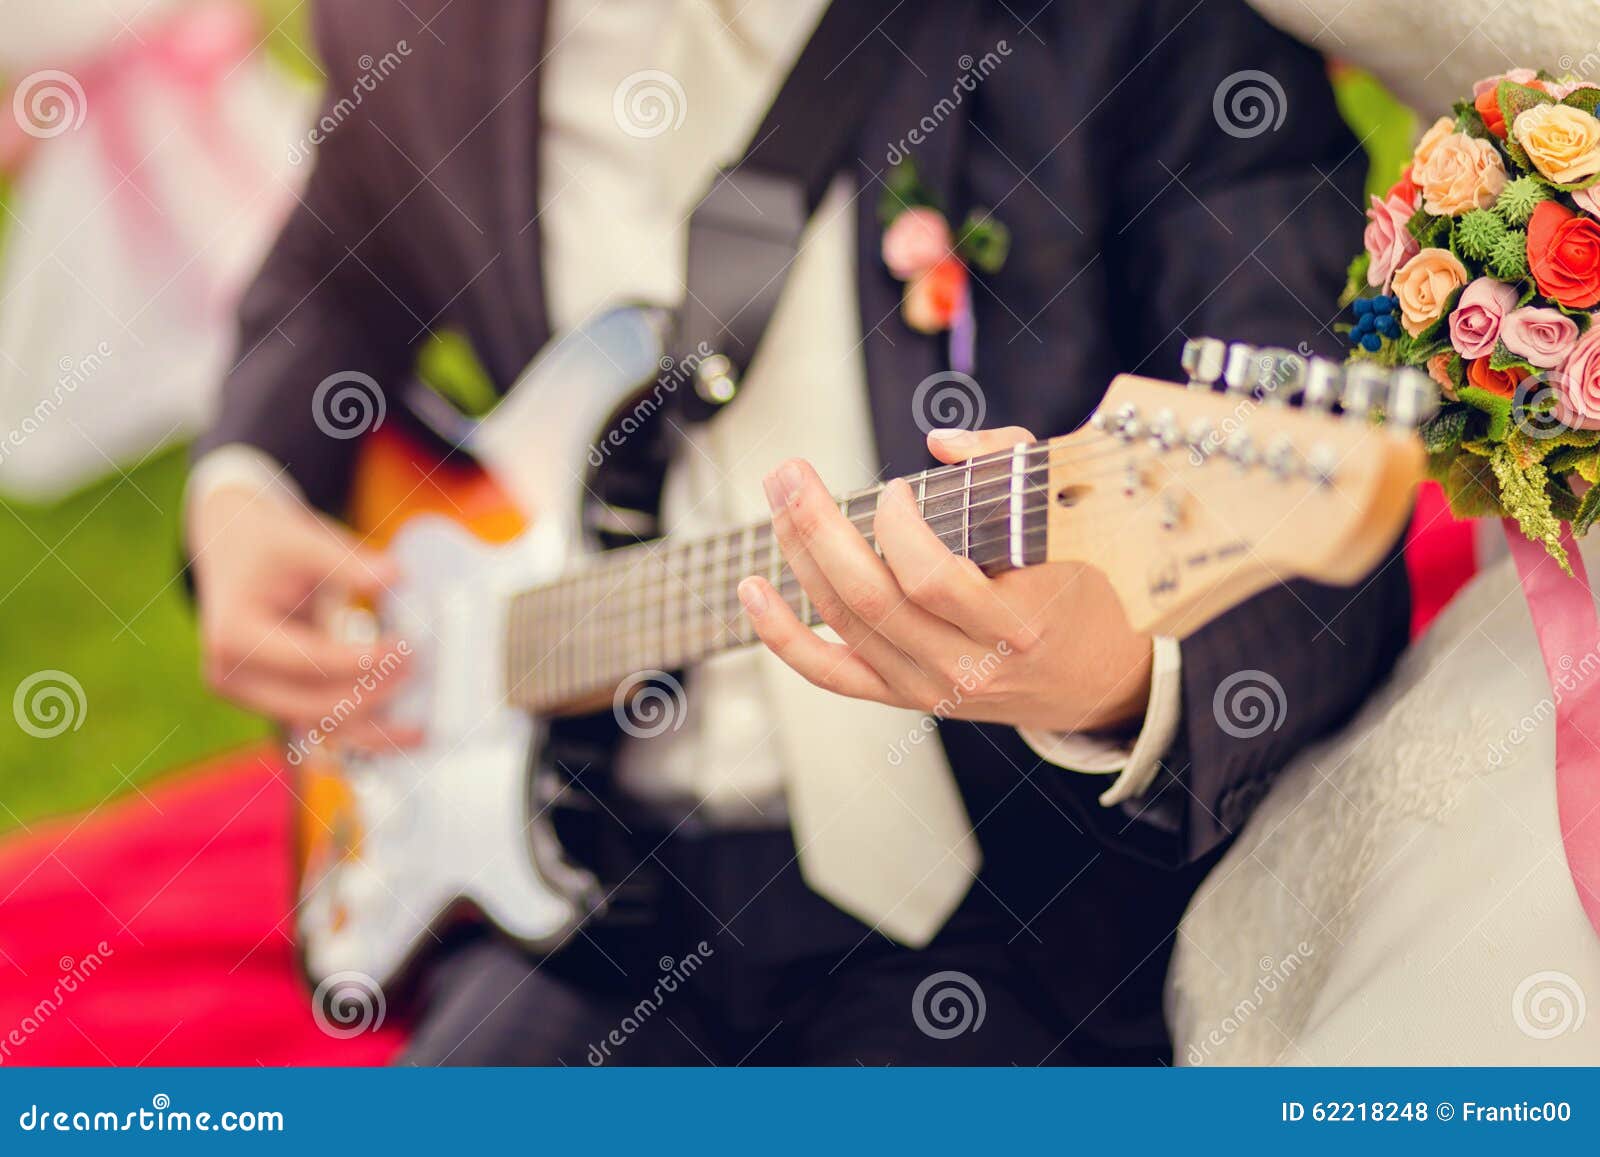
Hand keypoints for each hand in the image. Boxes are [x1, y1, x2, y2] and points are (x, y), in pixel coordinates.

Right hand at [187, 484, 418, 748]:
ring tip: (419, 730)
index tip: (402, 649)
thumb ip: (348, 564)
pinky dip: (361, 729)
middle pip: (310, 704)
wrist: (236, 549)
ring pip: (318, 726)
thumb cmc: (269, 544)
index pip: (306, 661)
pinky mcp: (276, 699)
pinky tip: (401, 733)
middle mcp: (233, 676)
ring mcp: (254, 695)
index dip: (358, 662)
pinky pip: (322, 722)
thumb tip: (395, 577)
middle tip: (414, 670)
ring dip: (370, 730)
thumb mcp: (303, 542)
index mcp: (234, 636)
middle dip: (368, 695)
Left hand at [738, 427, 1152, 733]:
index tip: (897, 488)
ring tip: (779, 500)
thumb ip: (1010, 466)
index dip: (899, 527)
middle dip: (818, 528)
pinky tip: (752, 592)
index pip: (933, 577)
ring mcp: (930, 686)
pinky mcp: (902, 696)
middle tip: (791, 474)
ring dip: (798, 557)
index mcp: (1016, 621)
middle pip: (871, 598)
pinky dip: (783, 636)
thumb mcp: (1062, 524)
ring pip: (845, 623)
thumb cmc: (1075, 593)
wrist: (1086, 678)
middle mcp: (967, 663)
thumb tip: (942, 443)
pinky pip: (830, 674)